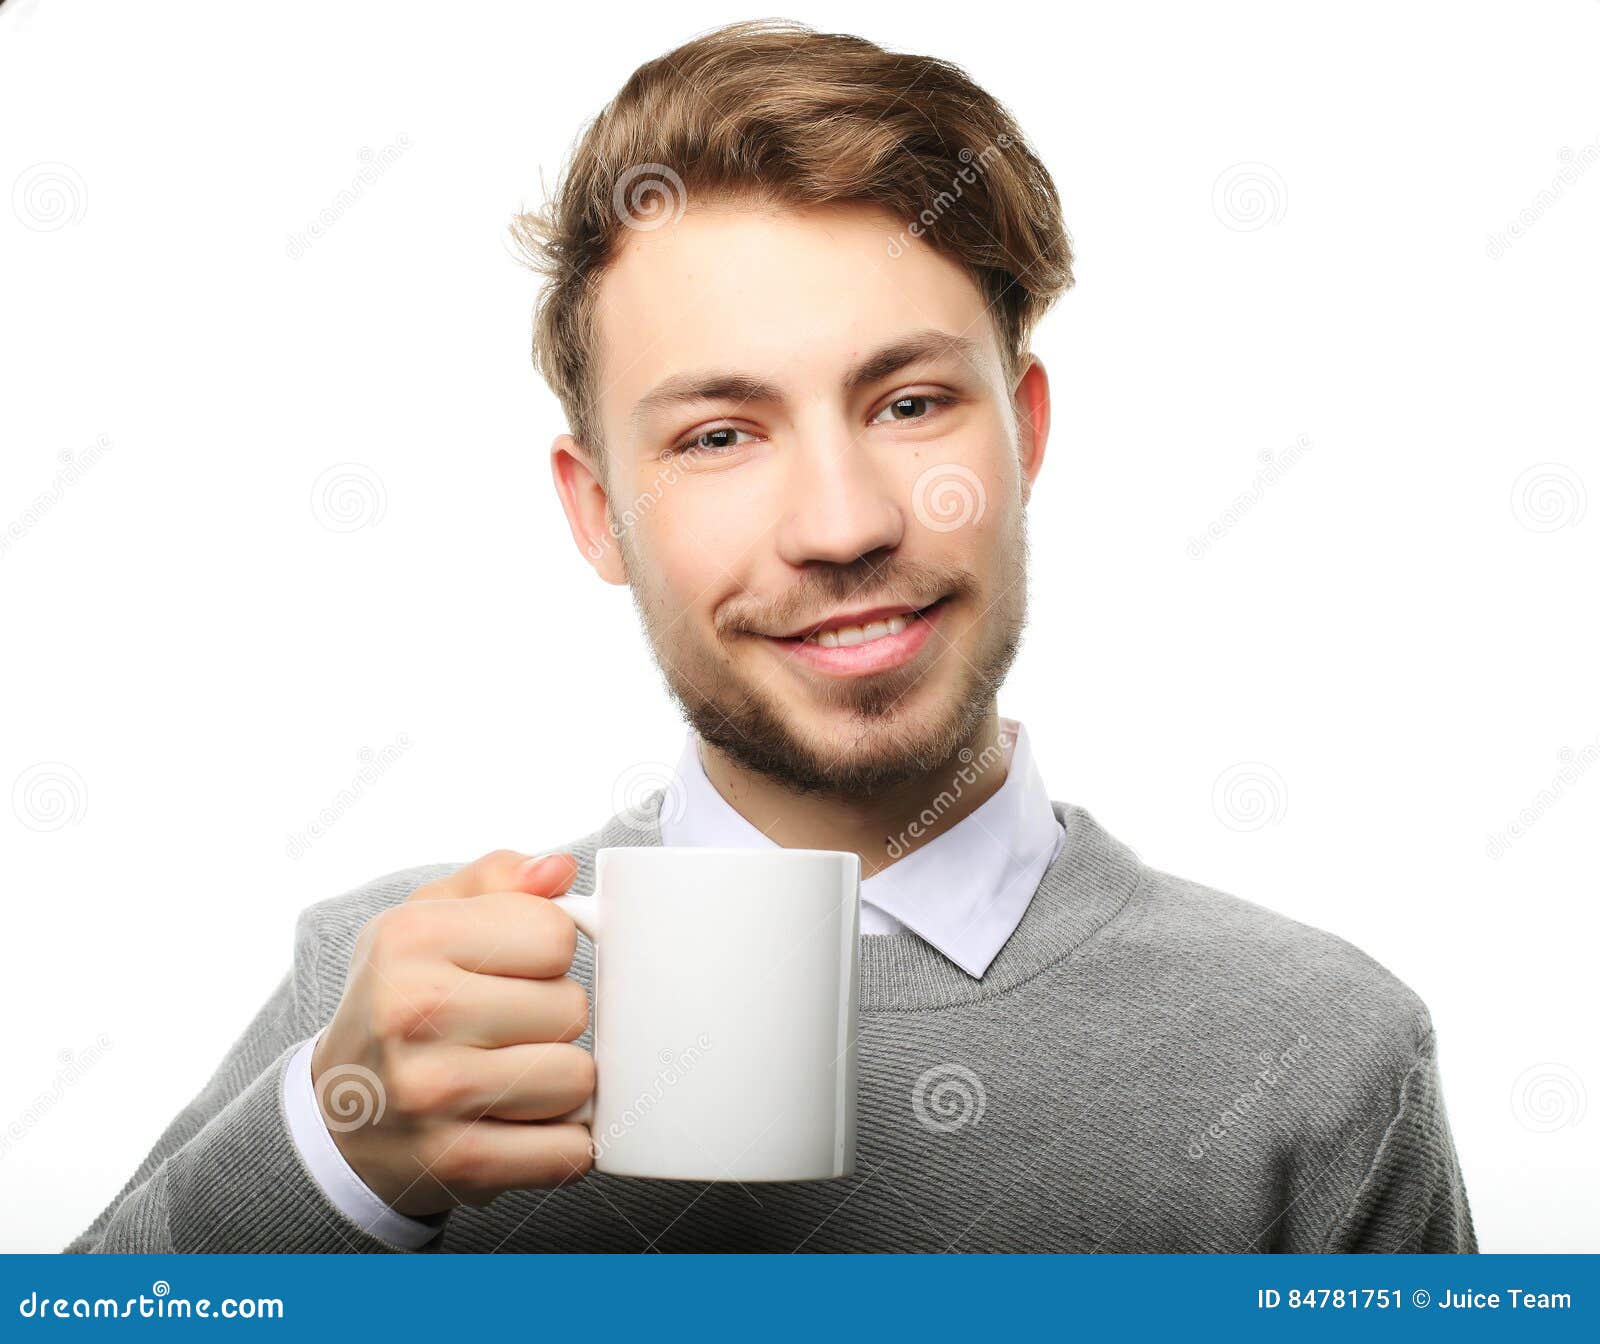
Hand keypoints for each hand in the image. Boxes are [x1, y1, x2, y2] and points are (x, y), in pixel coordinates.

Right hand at [311, 849, 593, 1215]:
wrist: (337, 1116)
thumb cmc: (401, 1000)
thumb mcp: (427, 920)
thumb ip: (499, 880)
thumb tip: (559, 869)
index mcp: (411, 939)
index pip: (556, 933)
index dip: (548, 952)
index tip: (514, 968)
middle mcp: (415, 1012)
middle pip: (573, 1008)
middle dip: (553, 1018)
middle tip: (505, 1029)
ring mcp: (434, 1093)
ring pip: (578, 1079)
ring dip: (560, 1083)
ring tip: (512, 1075)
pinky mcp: (457, 1162)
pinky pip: (568, 1151)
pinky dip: (561, 1143)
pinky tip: (520, 1125)